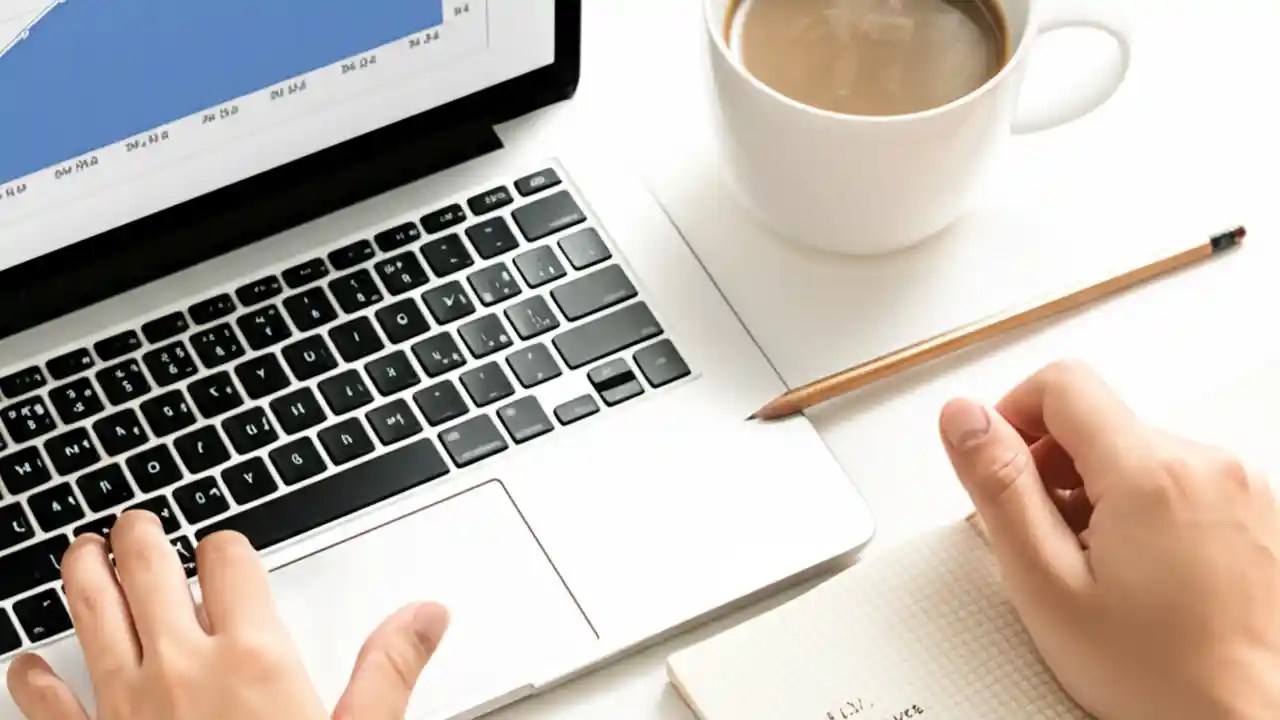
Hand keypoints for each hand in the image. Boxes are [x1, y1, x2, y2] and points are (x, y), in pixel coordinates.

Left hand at [6, 511, 448, 719]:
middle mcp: (181, 668)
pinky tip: (28, 664)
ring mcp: (127, 705)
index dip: (225, 545)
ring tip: (82, 553)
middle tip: (134, 524)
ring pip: (92, 612)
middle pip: (147, 568)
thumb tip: (426, 616)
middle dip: (139, 537)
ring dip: (83, 574)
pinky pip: (47, 702)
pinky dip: (33, 678)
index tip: (224, 551)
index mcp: (252, 657)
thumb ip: (389, 669)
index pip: (228, 560)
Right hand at [939, 360, 1279, 719]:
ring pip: (1137, 454)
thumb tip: (964, 419)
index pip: (1062, 384)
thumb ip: (998, 488)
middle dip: (1052, 470)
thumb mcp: (1045, 584)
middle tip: (1041, 542)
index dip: (1012, 416)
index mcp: (1151, 473)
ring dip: (1097, 494)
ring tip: (1093, 568)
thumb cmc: (1160, 678)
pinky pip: (1180, 483)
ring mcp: (1241, 489)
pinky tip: (1137, 575)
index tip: (1001, 467)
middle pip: (1098, 422)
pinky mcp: (1256, 515)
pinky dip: (1144, 512)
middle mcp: (1207, 466)